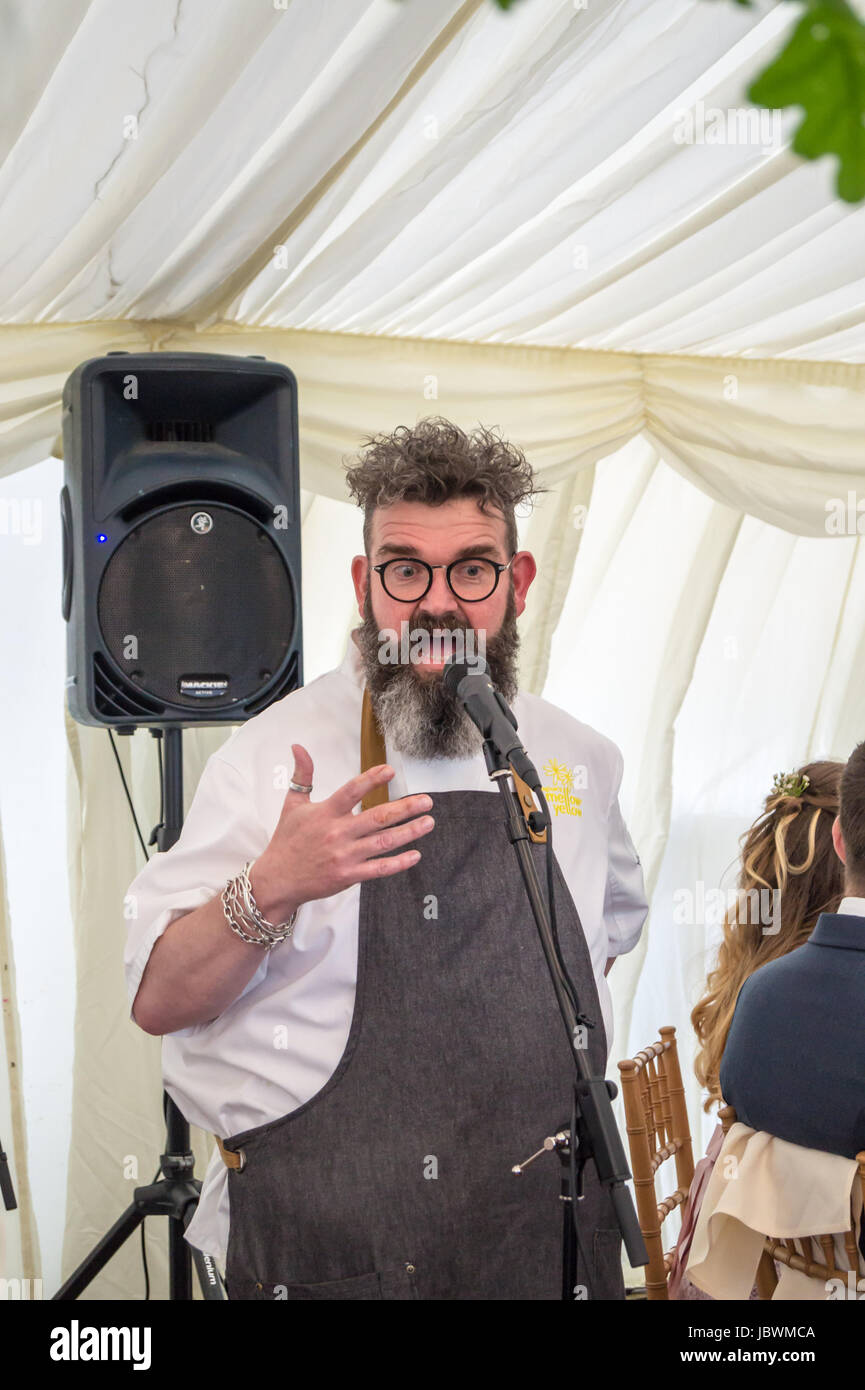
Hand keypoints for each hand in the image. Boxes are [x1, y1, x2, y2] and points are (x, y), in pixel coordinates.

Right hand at [249, 744, 434, 920]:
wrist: (277, 879)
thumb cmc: (286, 840)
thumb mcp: (292, 805)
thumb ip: (302, 776)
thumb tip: (298, 747)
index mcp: (325, 813)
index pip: (352, 791)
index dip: (371, 780)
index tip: (390, 771)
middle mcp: (337, 833)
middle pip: (377, 818)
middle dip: (405, 808)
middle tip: (427, 801)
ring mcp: (344, 856)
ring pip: (383, 842)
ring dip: (409, 832)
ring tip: (428, 822)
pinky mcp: (348, 875)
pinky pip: (378, 869)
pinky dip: (398, 863)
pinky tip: (415, 855)